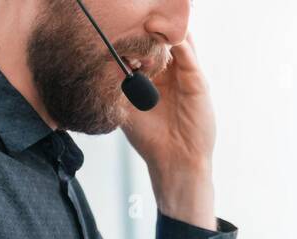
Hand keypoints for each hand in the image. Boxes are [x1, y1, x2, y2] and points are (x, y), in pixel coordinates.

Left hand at [121, 38, 216, 229]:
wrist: (174, 161)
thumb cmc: (150, 138)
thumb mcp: (127, 105)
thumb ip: (119, 84)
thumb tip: (99, 63)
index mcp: (155, 76)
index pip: (145, 45)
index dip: (132, 34)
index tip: (115, 28)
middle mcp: (171, 71)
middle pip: (161, 38)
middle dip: (147, 27)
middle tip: (130, 19)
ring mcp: (186, 73)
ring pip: (176, 40)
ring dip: (162, 30)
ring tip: (147, 21)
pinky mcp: (197, 80)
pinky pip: (188, 53)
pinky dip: (177, 41)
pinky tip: (162, 38)